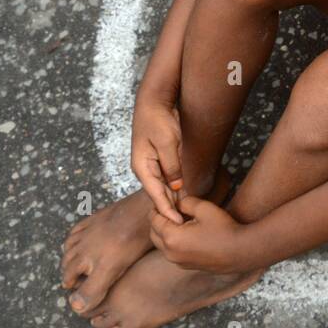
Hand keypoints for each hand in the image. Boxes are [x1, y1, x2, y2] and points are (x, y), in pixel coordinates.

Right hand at [131, 96, 185, 222]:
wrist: (154, 101)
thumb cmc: (157, 119)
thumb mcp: (167, 143)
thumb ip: (172, 166)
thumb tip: (177, 186)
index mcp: (142, 167)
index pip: (155, 195)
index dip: (166, 210)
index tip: (177, 223)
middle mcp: (145, 169)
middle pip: (159, 194)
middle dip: (170, 210)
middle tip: (184, 226)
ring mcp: (152, 164)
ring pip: (164, 188)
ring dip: (173, 200)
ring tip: (185, 217)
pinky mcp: (160, 159)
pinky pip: (168, 178)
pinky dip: (175, 188)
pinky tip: (183, 197)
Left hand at [149, 196, 253, 274]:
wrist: (241, 251)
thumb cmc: (223, 228)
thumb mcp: (203, 208)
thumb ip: (185, 202)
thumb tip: (177, 202)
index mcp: (171, 238)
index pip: (154, 219)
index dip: (158, 206)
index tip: (166, 198)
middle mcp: (170, 253)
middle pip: (154, 233)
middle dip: (159, 220)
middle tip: (171, 208)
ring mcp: (178, 262)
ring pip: (162, 244)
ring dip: (166, 231)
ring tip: (181, 219)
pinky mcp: (186, 266)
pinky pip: (172, 252)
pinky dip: (174, 241)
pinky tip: (189, 232)